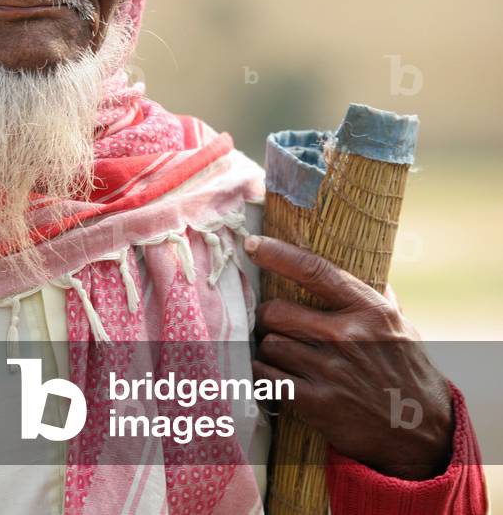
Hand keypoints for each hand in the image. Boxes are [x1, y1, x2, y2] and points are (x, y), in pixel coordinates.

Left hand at [244, 234, 453, 480]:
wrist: (423, 433)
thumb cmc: (409, 373)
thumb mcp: (402, 327)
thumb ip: (379, 298)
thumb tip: (370, 269)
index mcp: (368, 309)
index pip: (314, 270)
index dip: (278, 254)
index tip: (253, 244)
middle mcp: (347, 335)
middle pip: (277, 311)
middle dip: (266, 316)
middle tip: (270, 322)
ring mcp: (331, 370)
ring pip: (270, 345)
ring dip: (267, 348)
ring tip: (276, 351)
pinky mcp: (318, 403)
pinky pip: (269, 379)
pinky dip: (263, 375)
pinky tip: (272, 374)